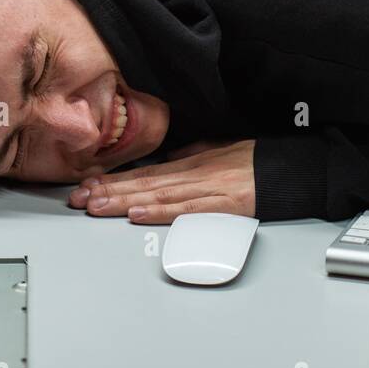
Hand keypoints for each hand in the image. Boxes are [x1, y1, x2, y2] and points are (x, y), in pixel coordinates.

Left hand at [68, 139, 256, 223]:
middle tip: (79, 199)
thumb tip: (166, 161)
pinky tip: (137, 215)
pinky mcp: (222, 205)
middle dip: (108, 192)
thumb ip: (191, 156)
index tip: (88, 185)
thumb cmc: (256, 162)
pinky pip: (185, 211)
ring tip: (96, 207)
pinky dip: (159, 212)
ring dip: (123, 202)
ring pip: (157, 195)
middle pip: (144, 184)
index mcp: (191, 163)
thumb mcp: (218, 152)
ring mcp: (207, 190)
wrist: (289, 170)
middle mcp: (194, 174)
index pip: (145, 172)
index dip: (114, 180)